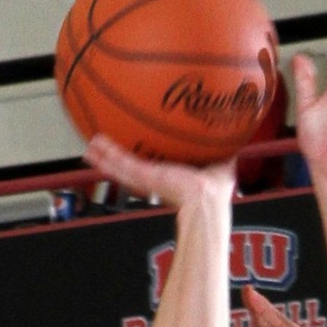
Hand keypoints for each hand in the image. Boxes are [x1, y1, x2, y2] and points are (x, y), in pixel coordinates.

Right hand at [82, 135, 235, 209]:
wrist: (205, 201)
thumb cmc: (215, 188)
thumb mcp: (219, 159)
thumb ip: (222, 142)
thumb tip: (236, 125)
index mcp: (171, 178)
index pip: (152, 168)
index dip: (142, 159)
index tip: (133, 149)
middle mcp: (157, 180)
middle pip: (131, 167)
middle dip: (116, 158)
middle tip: (103, 147)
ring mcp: (148, 181)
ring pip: (121, 167)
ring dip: (105, 158)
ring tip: (90, 147)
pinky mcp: (143, 179)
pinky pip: (121, 166)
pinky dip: (107, 157)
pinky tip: (94, 148)